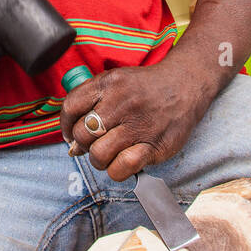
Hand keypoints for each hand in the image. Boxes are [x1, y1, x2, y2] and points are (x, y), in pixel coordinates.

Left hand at [60, 57, 217, 181]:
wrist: (185, 85)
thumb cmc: (145, 88)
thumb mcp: (115, 80)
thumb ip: (90, 103)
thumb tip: (72, 143)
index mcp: (108, 83)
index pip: (70, 107)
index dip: (64, 125)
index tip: (70, 134)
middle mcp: (122, 103)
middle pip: (82, 134)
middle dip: (83, 145)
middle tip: (94, 144)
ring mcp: (139, 125)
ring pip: (99, 154)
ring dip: (99, 160)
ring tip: (109, 154)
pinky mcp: (155, 145)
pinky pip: (122, 168)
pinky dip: (117, 170)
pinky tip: (122, 161)